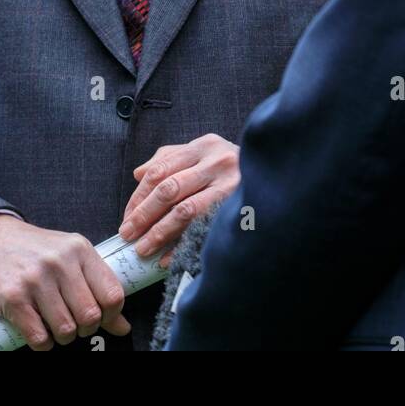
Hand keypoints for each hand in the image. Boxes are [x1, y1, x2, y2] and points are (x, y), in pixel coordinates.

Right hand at [0, 214, 129, 350]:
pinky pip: (39, 336)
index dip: (112, 315)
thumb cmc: (33, 250)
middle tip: (77, 325)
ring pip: (66, 330)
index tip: (103, 318)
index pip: (113, 294)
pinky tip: (40, 332)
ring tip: (56, 327)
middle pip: (90, 315)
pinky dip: (43, 343)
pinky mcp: (12, 298)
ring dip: (63, 337)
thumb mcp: (70, 257)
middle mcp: (60, 263)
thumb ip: (97, 286)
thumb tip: (123, 326)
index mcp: (80, 250)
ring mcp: (35, 280)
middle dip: (86, 329)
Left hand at [119, 134, 239, 267]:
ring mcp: (231, 185)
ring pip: (185, 210)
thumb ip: (170, 159)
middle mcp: (219, 161)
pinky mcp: (239, 208)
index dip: (138, 197)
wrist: (278, 175)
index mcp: (205, 146)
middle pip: (170, 189)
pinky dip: (182, 245)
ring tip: (143, 249)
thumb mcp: (202, 153)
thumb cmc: (230, 167)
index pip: (161, 170)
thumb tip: (138, 174)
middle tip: (128, 235)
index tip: (127, 218)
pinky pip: (203, 230)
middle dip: (144, 215)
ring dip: (159, 233)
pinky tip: (168, 259)